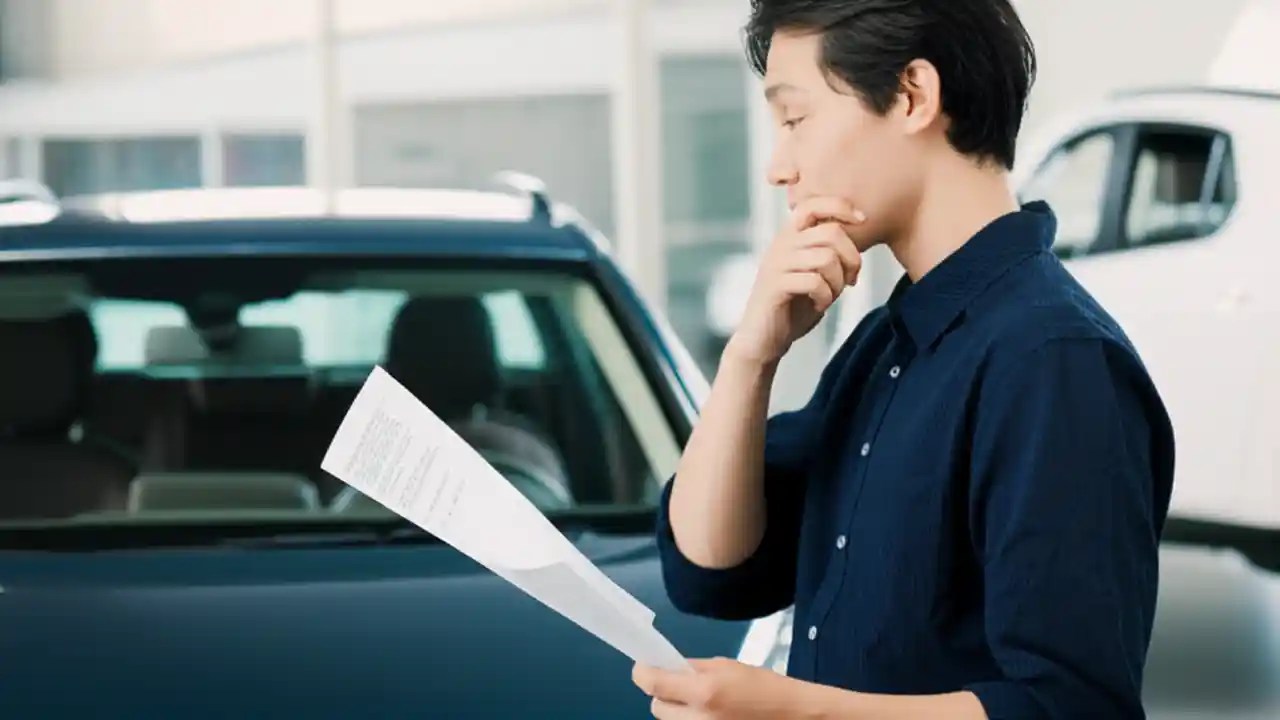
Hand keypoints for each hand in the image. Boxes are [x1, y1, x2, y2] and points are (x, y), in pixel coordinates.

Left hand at [632, 657, 813, 718]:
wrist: (792, 716)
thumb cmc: (763, 686)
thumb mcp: (727, 666)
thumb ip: (694, 667)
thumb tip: (669, 667)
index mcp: (704, 692)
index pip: (653, 685)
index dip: (642, 673)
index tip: (644, 666)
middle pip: (657, 708)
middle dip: (664, 695)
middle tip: (681, 686)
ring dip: (677, 711)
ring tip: (702, 703)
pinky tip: (712, 715)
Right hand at [725, 197, 864, 365]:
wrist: (762, 340)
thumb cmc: (792, 308)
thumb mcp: (815, 275)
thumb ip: (829, 255)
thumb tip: (856, 238)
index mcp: (790, 237)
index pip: (813, 204)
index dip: (842, 207)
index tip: (862, 221)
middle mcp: (780, 244)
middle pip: (831, 232)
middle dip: (852, 258)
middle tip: (851, 280)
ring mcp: (776, 264)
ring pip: (826, 258)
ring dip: (838, 281)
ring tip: (832, 296)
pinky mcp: (774, 286)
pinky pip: (814, 281)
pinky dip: (825, 296)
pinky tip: (820, 305)